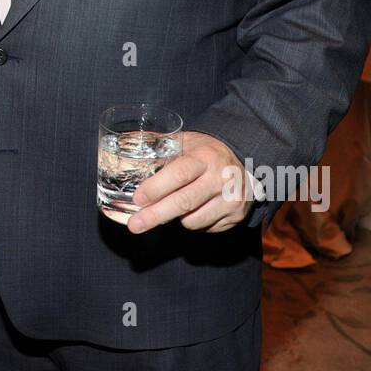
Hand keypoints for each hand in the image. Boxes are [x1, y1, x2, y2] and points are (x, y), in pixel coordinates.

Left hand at [127, 131, 253, 233]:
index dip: (157, 188)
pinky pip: (205, 228)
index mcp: (205, 157)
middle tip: (134, 225)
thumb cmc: (206, 152)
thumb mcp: (186, 142)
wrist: (245, 162)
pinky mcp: (236, 217)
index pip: (180, 174)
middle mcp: (221, 179)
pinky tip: (197, 207)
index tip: (137, 199)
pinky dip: (193, 221)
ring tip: (177, 202)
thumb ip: (159, 146)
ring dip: (176, 217)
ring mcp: (231, 200)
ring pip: (192, 220)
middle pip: (184, 202)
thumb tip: (125, 142)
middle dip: (155, 215)